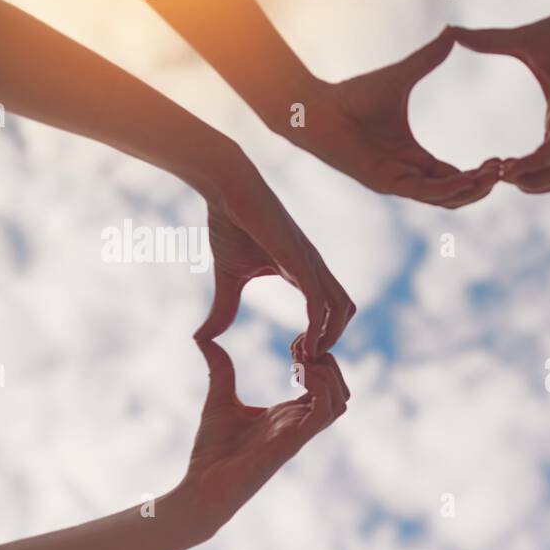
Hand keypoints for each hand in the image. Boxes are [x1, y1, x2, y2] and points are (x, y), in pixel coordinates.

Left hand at [180, 338, 348, 534]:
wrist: (203, 486)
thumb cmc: (212, 452)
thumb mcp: (218, 399)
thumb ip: (221, 369)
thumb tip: (204, 340)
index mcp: (288, 414)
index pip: (323, 385)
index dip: (317, 360)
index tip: (294, 343)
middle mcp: (299, 423)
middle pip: (340, 390)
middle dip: (327, 362)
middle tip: (299, 349)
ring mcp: (299, 432)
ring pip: (341, 401)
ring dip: (327, 374)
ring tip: (300, 361)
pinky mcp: (294, 441)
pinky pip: (325, 412)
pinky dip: (320, 387)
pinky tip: (297, 374)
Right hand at [198, 172, 354, 356]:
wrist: (228, 188)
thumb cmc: (230, 224)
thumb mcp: (229, 276)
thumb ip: (224, 308)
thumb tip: (203, 337)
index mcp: (304, 270)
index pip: (329, 308)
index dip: (320, 335)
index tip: (297, 355)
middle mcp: (315, 268)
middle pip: (345, 311)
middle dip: (331, 340)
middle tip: (302, 361)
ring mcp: (311, 263)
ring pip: (342, 308)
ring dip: (329, 337)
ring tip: (304, 357)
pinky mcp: (301, 259)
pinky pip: (320, 299)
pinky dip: (318, 325)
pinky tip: (306, 345)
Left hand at [297, 28, 500, 207]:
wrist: (317, 106)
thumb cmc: (353, 95)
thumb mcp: (402, 76)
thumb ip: (429, 59)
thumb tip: (453, 32)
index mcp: (412, 158)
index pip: (453, 175)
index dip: (479, 173)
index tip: (501, 160)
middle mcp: (407, 175)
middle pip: (455, 193)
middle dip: (482, 185)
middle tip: (505, 171)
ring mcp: (396, 182)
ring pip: (443, 199)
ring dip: (470, 190)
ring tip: (493, 175)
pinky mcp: (384, 183)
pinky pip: (423, 192)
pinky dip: (448, 187)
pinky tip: (468, 177)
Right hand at [451, 9, 549, 193]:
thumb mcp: (520, 41)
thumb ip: (487, 42)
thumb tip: (453, 31)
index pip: (545, 159)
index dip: (523, 170)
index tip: (496, 166)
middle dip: (527, 185)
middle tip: (498, 177)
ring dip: (531, 183)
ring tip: (504, 176)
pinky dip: (533, 165)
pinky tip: (511, 168)